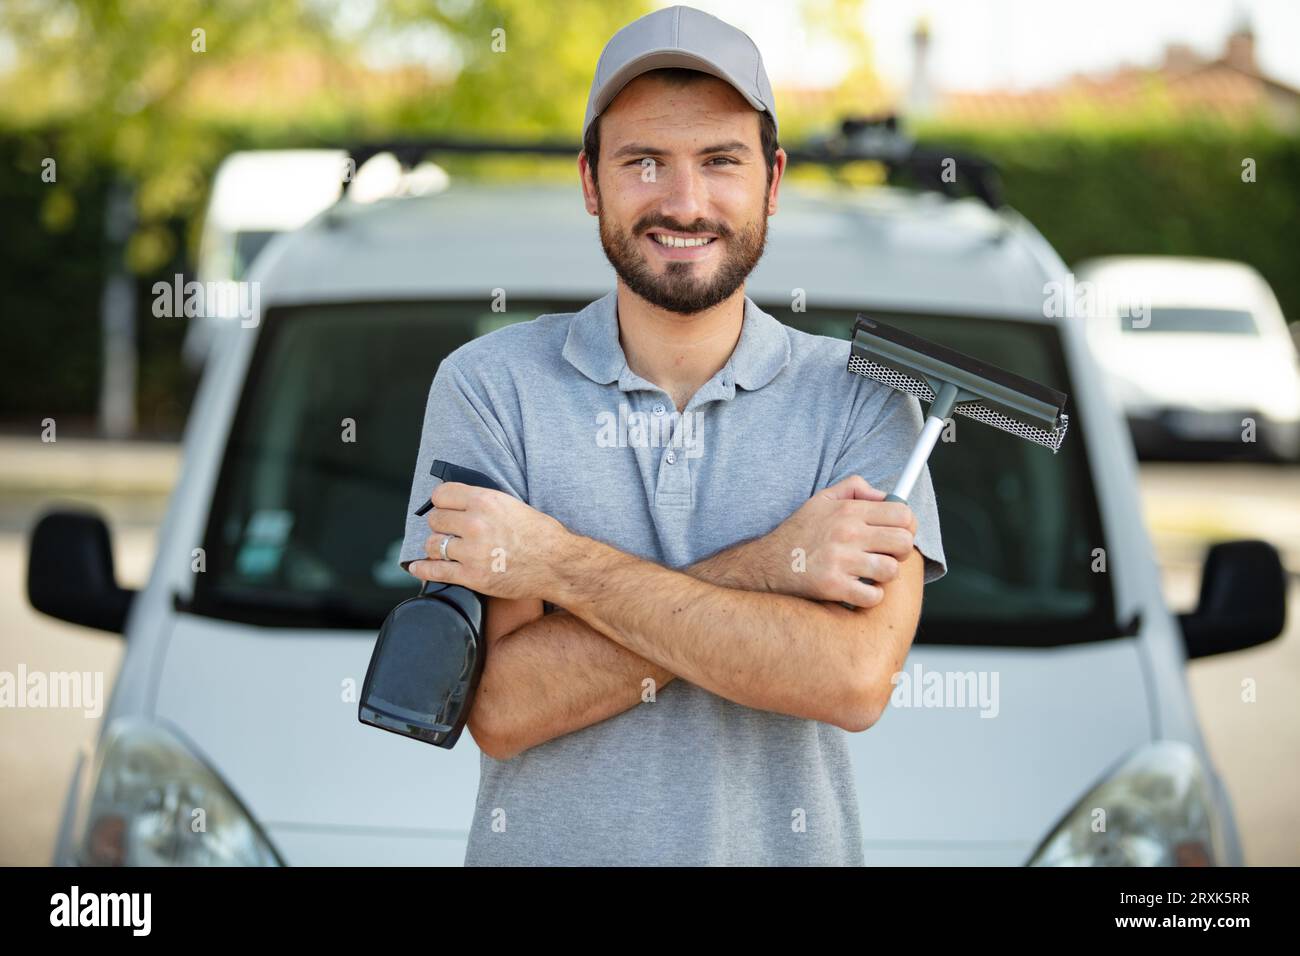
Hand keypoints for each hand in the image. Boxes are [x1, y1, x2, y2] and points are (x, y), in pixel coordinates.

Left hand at [406, 482, 570, 600]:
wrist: (556, 564)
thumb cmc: (540, 534)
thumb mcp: (511, 504)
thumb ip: (482, 502)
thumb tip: (457, 503)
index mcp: (485, 501)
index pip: (441, 495)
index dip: (441, 502)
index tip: (445, 509)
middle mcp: (475, 524)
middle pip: (435, 520)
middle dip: (441, 526)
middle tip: (451, 532)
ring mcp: (472, 552)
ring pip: (433, 545)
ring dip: (436, 547)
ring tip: (446, 549)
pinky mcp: (472, 576)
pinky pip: (436, 570)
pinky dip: (423, 569)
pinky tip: (418, 567)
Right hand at [764, 475, 915, 607]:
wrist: (766, 564)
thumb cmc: (798, 533)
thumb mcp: (822, 498)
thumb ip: (855, 487)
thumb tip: (886, 495)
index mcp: (848, 510)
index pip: (902, 514)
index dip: (907, 526)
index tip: (898, 533)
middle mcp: (846, 533)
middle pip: (903, 542)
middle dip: (899, 552)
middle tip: (885, 555)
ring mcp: (840, 560)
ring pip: (891, 571)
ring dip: (884, 576)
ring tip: (869, 573)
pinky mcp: (833, 586)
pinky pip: (873, 596)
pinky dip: (869, 597)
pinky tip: (857, 589)